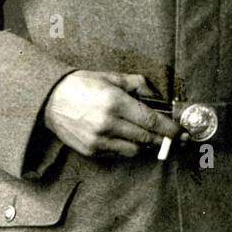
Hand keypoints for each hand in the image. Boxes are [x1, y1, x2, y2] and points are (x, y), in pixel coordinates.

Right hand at [43, 71, 183, 158]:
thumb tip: (159, 97)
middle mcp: (107, 124)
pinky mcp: (90, 151)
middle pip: (146, 138)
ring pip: (135, 150)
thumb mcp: (112, 77)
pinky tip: (132, 139)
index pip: (151, 121)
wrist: (48, 100)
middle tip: (179, 140)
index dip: (171, 129)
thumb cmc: (83, 85)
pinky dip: (129, 148)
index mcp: (115, 103)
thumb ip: (139, 85)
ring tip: (156, 139)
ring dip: (148, 145)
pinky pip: (118, 154)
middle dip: (166, 140)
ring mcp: (98, 141)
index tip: (183, 132)